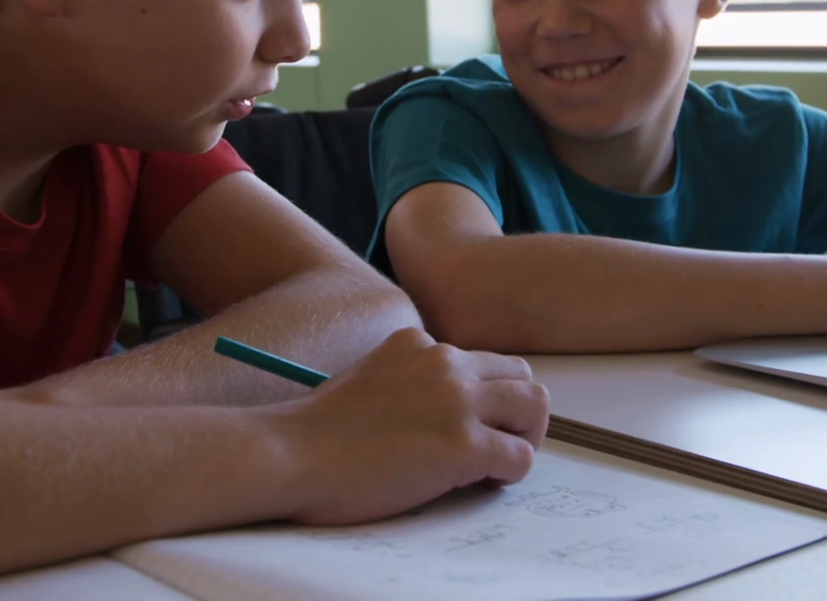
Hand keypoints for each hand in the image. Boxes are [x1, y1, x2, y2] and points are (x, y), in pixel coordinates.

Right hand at [270, 327, 549, 525]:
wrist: (292, 454)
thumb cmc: (317, 431)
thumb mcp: (367, 377)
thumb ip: (407, 380)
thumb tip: (437, 413)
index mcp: (418, 342)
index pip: (482, 361)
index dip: (483, 398)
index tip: (463, 425)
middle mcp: (444, 362)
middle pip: (521, 376)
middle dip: (517, 413)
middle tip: (495, 445)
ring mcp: (457, 401)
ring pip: (534, 407)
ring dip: (524, 438)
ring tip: (494, 465)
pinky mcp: (464, 444)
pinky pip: (520, 457)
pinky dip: (509, 474)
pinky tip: (478, 484)